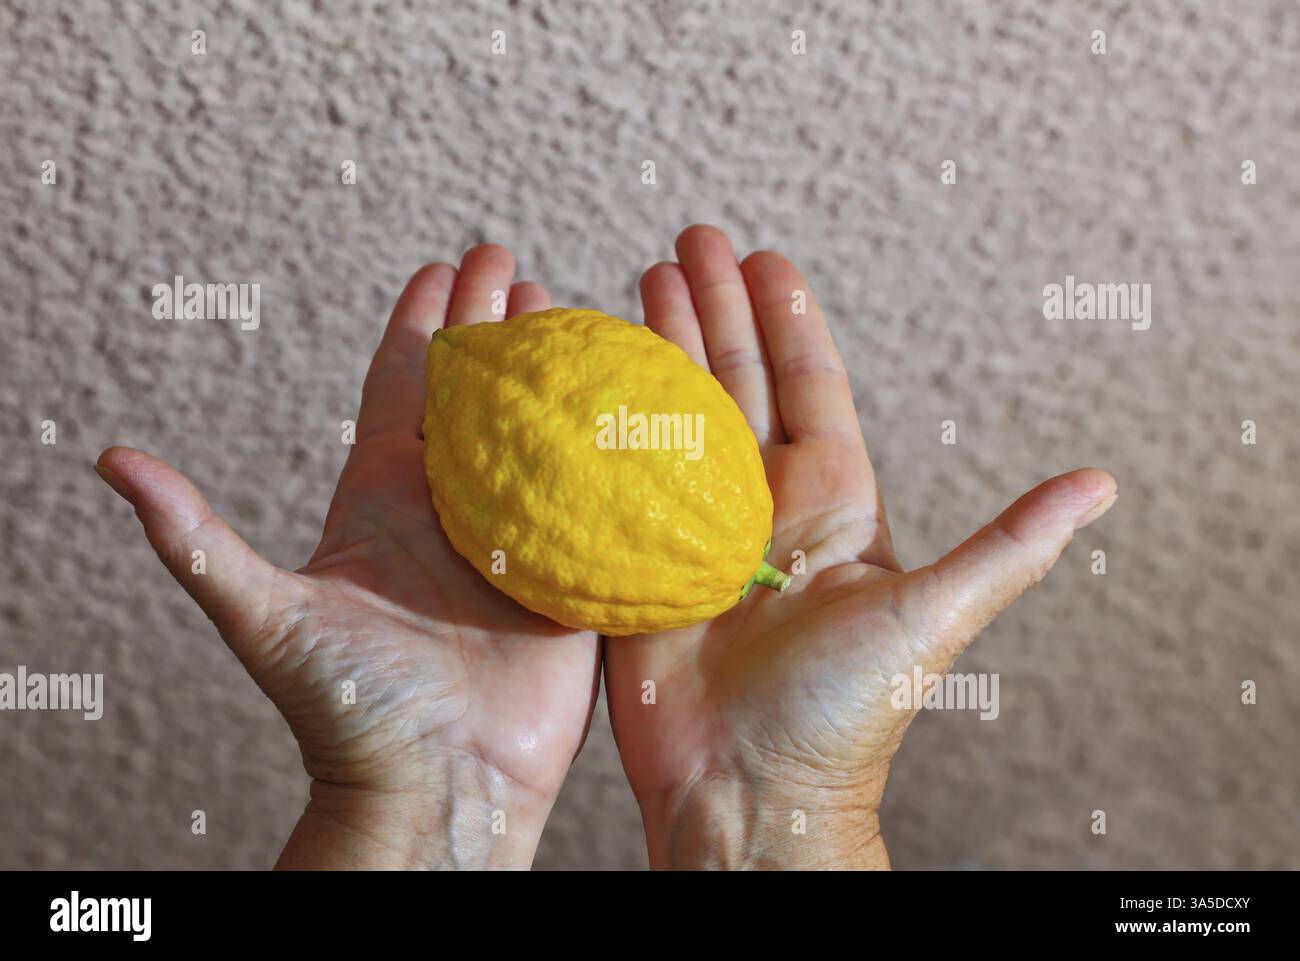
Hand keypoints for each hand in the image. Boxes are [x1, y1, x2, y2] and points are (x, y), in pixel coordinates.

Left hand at [96, 246, 600, 868]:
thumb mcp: (265, 614)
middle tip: (514, 262)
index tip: (443, 264)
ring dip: (558, 373)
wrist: (435, 787)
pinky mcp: (572, 575)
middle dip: (495, 324)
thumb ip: (197, 537)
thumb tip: (109, 460)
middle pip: (478, 392)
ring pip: (545, 433)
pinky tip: (639, 404)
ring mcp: (516, 538)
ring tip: (577, 313)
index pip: (405, 383)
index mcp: (386, 496)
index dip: (423, 321)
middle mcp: (453, 507)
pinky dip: (617, 446)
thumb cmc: (347, 711)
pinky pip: (600, 497)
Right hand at [604, 226, 1116, 868]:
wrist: (750, 791)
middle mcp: (760, 503)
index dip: (787, 318)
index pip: (806, 385)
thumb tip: (1101, 485)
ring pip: (675, 414)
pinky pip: (616, 474)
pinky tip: (588, 373)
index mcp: (830, 500)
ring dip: (658, 346)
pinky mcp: (635, 558)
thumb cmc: (845, 715)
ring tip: (639, 278)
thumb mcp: (933, 616)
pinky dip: (602, 421)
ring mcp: (692, 527)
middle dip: (713, 307)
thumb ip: (1008, 544)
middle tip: (688, 239)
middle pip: (736, 380)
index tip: (763, 257)